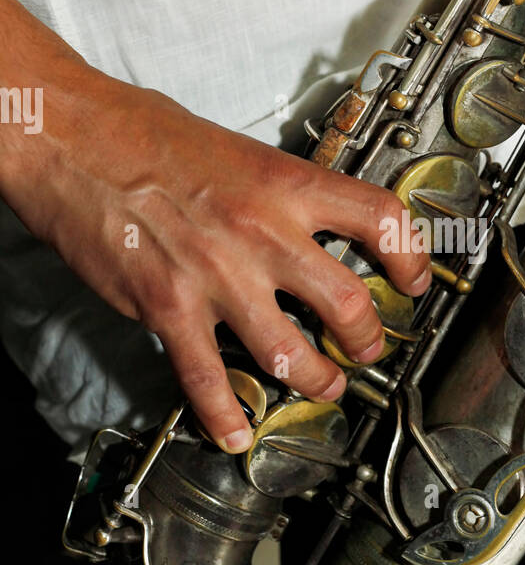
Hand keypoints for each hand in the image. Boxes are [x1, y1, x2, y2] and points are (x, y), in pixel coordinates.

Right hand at [0, 0, 428, 452]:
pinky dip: (226, 415)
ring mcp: (217, 276)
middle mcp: (263, 232)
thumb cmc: (145, 134)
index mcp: (286, 184)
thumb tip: (314, 225)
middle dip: (368, 340)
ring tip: (322, 385)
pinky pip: (208, 379)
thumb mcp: (239, 150)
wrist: (72, 137)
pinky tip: (237, 430)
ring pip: (291, 354)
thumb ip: (282, 193)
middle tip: (367, 349)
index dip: (412, 258)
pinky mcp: (169, 309)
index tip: (413, 281)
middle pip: (348, 305)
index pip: (381, 220)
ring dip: (316, 381)